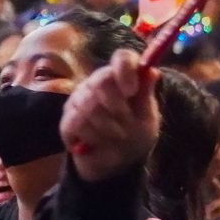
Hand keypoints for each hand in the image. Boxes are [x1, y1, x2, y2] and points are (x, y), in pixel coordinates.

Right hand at [62, 50, 160, 181]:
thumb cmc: (136, 134)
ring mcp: (79, 100)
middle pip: (101, 80)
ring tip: (118, 136)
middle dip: (118, 106)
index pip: (122, 58)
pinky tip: (98, 142)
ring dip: (109, 127)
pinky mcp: (67, 120)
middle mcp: (97, 83)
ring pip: (89, 106)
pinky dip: (93, 137)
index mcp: (122, 77)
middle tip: (127, 121)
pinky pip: (77, 123)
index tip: (132, 90)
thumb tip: (152, 70)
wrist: (118, 162)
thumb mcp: (147, 118)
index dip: (126, 70)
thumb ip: (146, 96)